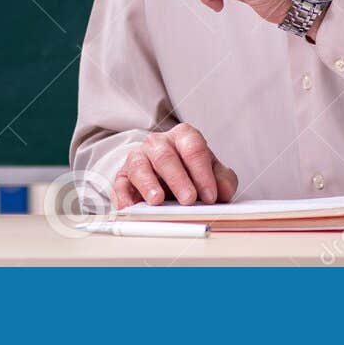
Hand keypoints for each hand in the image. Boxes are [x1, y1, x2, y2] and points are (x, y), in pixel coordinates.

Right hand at [114, 124, 239, 208]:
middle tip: (188, 199)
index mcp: (183, 137)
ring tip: (157, 200)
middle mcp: (158, 143)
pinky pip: (120, 183)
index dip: (202, 172)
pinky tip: (131, 208)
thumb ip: (223, 179)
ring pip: (140, 165)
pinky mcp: (123, 176)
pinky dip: (124, 196)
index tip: (210, 196)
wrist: (166, 175)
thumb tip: (223, 192)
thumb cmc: (191, 172)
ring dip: (148, 184)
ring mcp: (138, 157)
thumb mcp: (212, 172)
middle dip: (177, 179)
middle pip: (165, 156)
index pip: (193, 147)